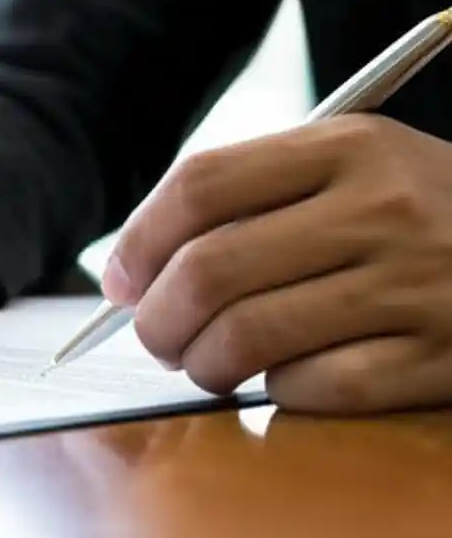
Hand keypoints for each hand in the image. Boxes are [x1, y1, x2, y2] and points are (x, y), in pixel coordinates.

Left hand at [104, 114, 451, 412]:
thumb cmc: (420, 215)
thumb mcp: (354, 171)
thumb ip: (251, 201)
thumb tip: (130, 270)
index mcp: (350, 146)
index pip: (201, 185)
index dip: (138, 241)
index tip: (119, 279)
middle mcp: (383, 208)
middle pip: (210, 269)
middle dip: (156, 319)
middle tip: (155, 337)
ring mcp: (415, 285)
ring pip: (248, 336)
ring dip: (204, 363)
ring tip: (208, 363)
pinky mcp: (438, 358)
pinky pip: (312, 387)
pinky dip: (277, 390)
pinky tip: (284, 378)